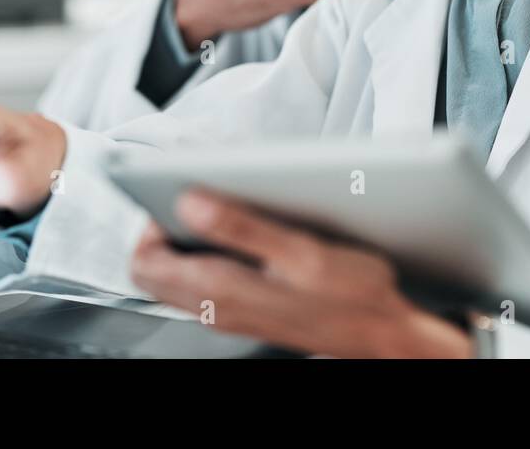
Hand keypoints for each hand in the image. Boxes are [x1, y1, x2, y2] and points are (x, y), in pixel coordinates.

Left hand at [130, 189, 472, 357]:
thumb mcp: (301, 252)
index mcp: (221, 290)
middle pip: (153, 271)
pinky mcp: (247, 309)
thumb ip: (241, 227)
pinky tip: (245, 235)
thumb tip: (190, 201)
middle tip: (194, 198)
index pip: (145, 262)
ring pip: (176, 277)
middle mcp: (216, 307)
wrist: (384, 334)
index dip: (150, 222)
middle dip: (164, 228)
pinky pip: (204, 283)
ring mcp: (229, 312)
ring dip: (187, 241)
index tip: (178, 194)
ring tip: (219, 210)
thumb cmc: (353, 296)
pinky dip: (210, 254)